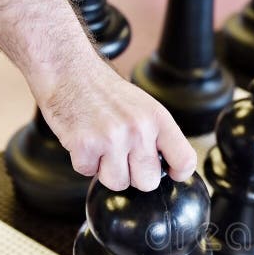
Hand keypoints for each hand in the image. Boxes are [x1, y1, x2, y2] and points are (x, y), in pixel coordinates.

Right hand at [35, 56, 195, 191]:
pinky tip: (85, 141)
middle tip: (122, 155)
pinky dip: (84, 162)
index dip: (178, 173)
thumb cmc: (106, 92)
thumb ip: (158, 136)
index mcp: (158, 118)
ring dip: (106, 170)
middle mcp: (138, 128)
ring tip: (102, 146)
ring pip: (118, 183)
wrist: (69, 71)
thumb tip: (169, 170)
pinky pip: (88, 173)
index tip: (169, 172)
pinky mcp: (84, 145)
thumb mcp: (144, 107)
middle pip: (148, 182)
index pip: (184, 160)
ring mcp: (111, 137)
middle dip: (134, 175)